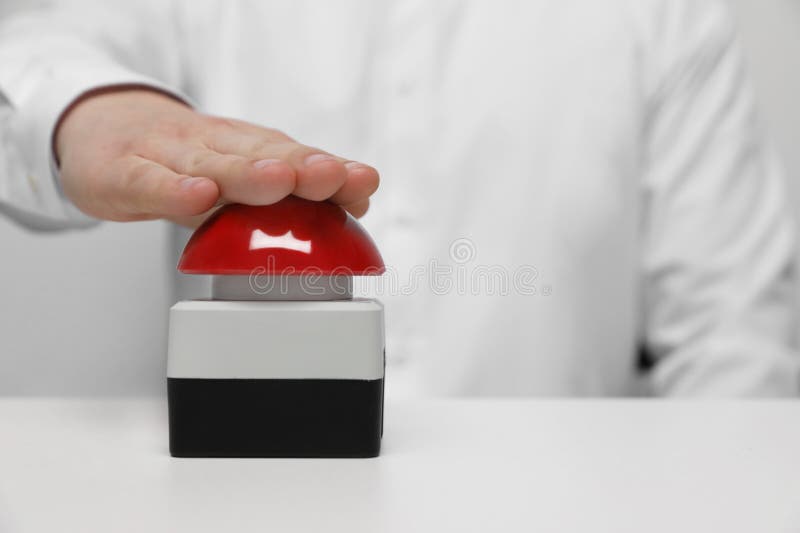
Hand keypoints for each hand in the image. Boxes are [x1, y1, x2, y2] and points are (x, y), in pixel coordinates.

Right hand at [55, 88, 378, 224]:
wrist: (101, 129)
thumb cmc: (180, 160)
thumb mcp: (238, 173)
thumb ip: (293, 193)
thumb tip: (358, 203)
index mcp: (247, 149)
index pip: (295, 157)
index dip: (332, 172)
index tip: (364, 182)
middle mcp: (216, 146)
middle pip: (261, 155)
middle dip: (301, 167)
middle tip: (333, 176)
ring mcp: (170, 155)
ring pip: (212, 164)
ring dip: (248, 173)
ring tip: (280, 182)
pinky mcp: (124, 172)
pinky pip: (150, 181)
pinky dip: (174, 190)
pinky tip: (198, 195)